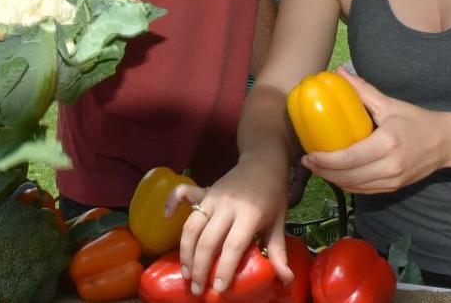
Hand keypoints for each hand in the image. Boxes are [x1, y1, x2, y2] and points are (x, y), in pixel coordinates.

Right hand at [165, 159, 291, 295]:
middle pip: (208, 240)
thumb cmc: (273, 195)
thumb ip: (278, 251)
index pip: (234, 245)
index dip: (225, 268)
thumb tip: (285, 278)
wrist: (263, 162)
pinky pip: (182, 195)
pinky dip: (171, 203)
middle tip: (198, 289)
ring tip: (186, 273)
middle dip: (200, 268)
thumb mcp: (280, 222)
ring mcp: (213, 197)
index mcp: (250, 214)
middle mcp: (228, 206)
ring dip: (186, 252)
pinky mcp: (204, 191)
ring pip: (192, 226)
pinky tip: (165, 217)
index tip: (218, 288)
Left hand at [301, 68, 449, 193]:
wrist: (446, 143)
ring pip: (355, 187)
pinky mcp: (394, 188)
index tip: (309, 154)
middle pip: (349, 177)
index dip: (326, 160)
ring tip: (317, 168)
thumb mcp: (390, 104)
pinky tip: (336, 175)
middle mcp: (391, 166)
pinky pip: (364, 191)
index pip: (350, 158)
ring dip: (333, 180)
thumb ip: (363, 90)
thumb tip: (339, 73)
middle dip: (324, 172)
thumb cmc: (417, 121)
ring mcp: (393, 180)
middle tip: (307, 162)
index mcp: (387, 143)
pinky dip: (347, 184)